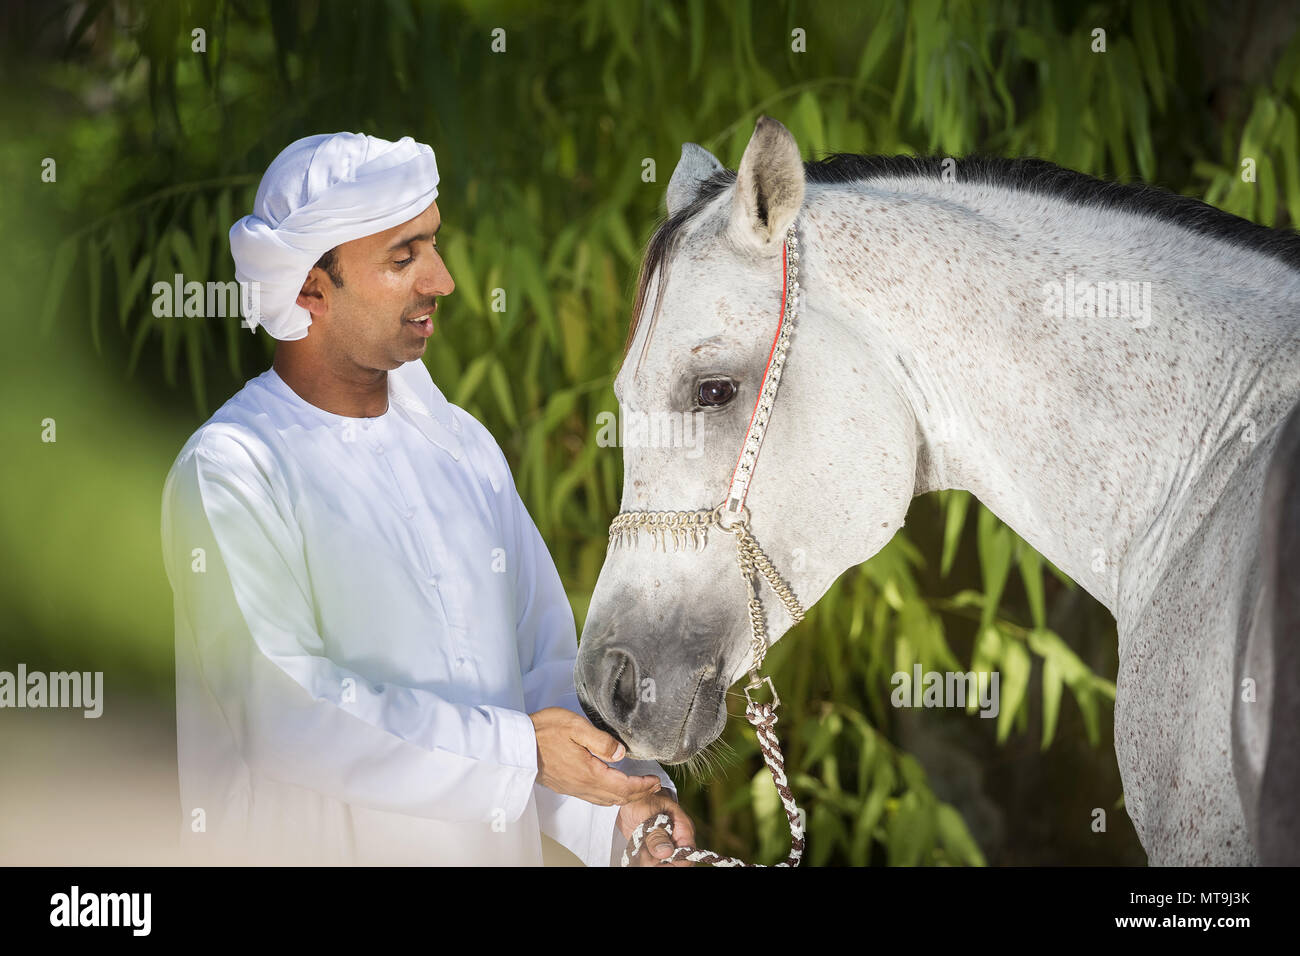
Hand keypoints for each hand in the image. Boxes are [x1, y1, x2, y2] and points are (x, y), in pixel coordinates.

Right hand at [529, 707, 661, 804]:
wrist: (517, 744)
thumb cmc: (544, 731)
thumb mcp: (576, 726)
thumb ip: (602, 741)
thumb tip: (622, 754)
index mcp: (590, 773)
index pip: (624, 787)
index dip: (642, 785)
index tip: (656, 780)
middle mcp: (583, 786)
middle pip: (617, 797)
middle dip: (638, 793)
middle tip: (654, 786)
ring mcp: (574, 788)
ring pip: (606, 800)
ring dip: (625, 796)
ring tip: (638, 788)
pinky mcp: (566, 786)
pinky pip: (594, 798)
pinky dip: (610, 796)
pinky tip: (612, 787)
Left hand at [617, 791, 696, 866]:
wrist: (629, 796)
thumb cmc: (643, 799)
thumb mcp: (648, 814)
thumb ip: (656, 834)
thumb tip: (666, 853)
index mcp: (683, 828)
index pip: (687, 853)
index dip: (676, 863)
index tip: (658, 865)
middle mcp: (677, 839)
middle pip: (675, 861)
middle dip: (660, 863)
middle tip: (644, 856)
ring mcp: (665, 844)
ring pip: (662, 863)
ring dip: (649, 861)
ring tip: (639, 848)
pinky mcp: (654, 848)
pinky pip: (652, 861)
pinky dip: (643, 859)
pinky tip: (637, 849)